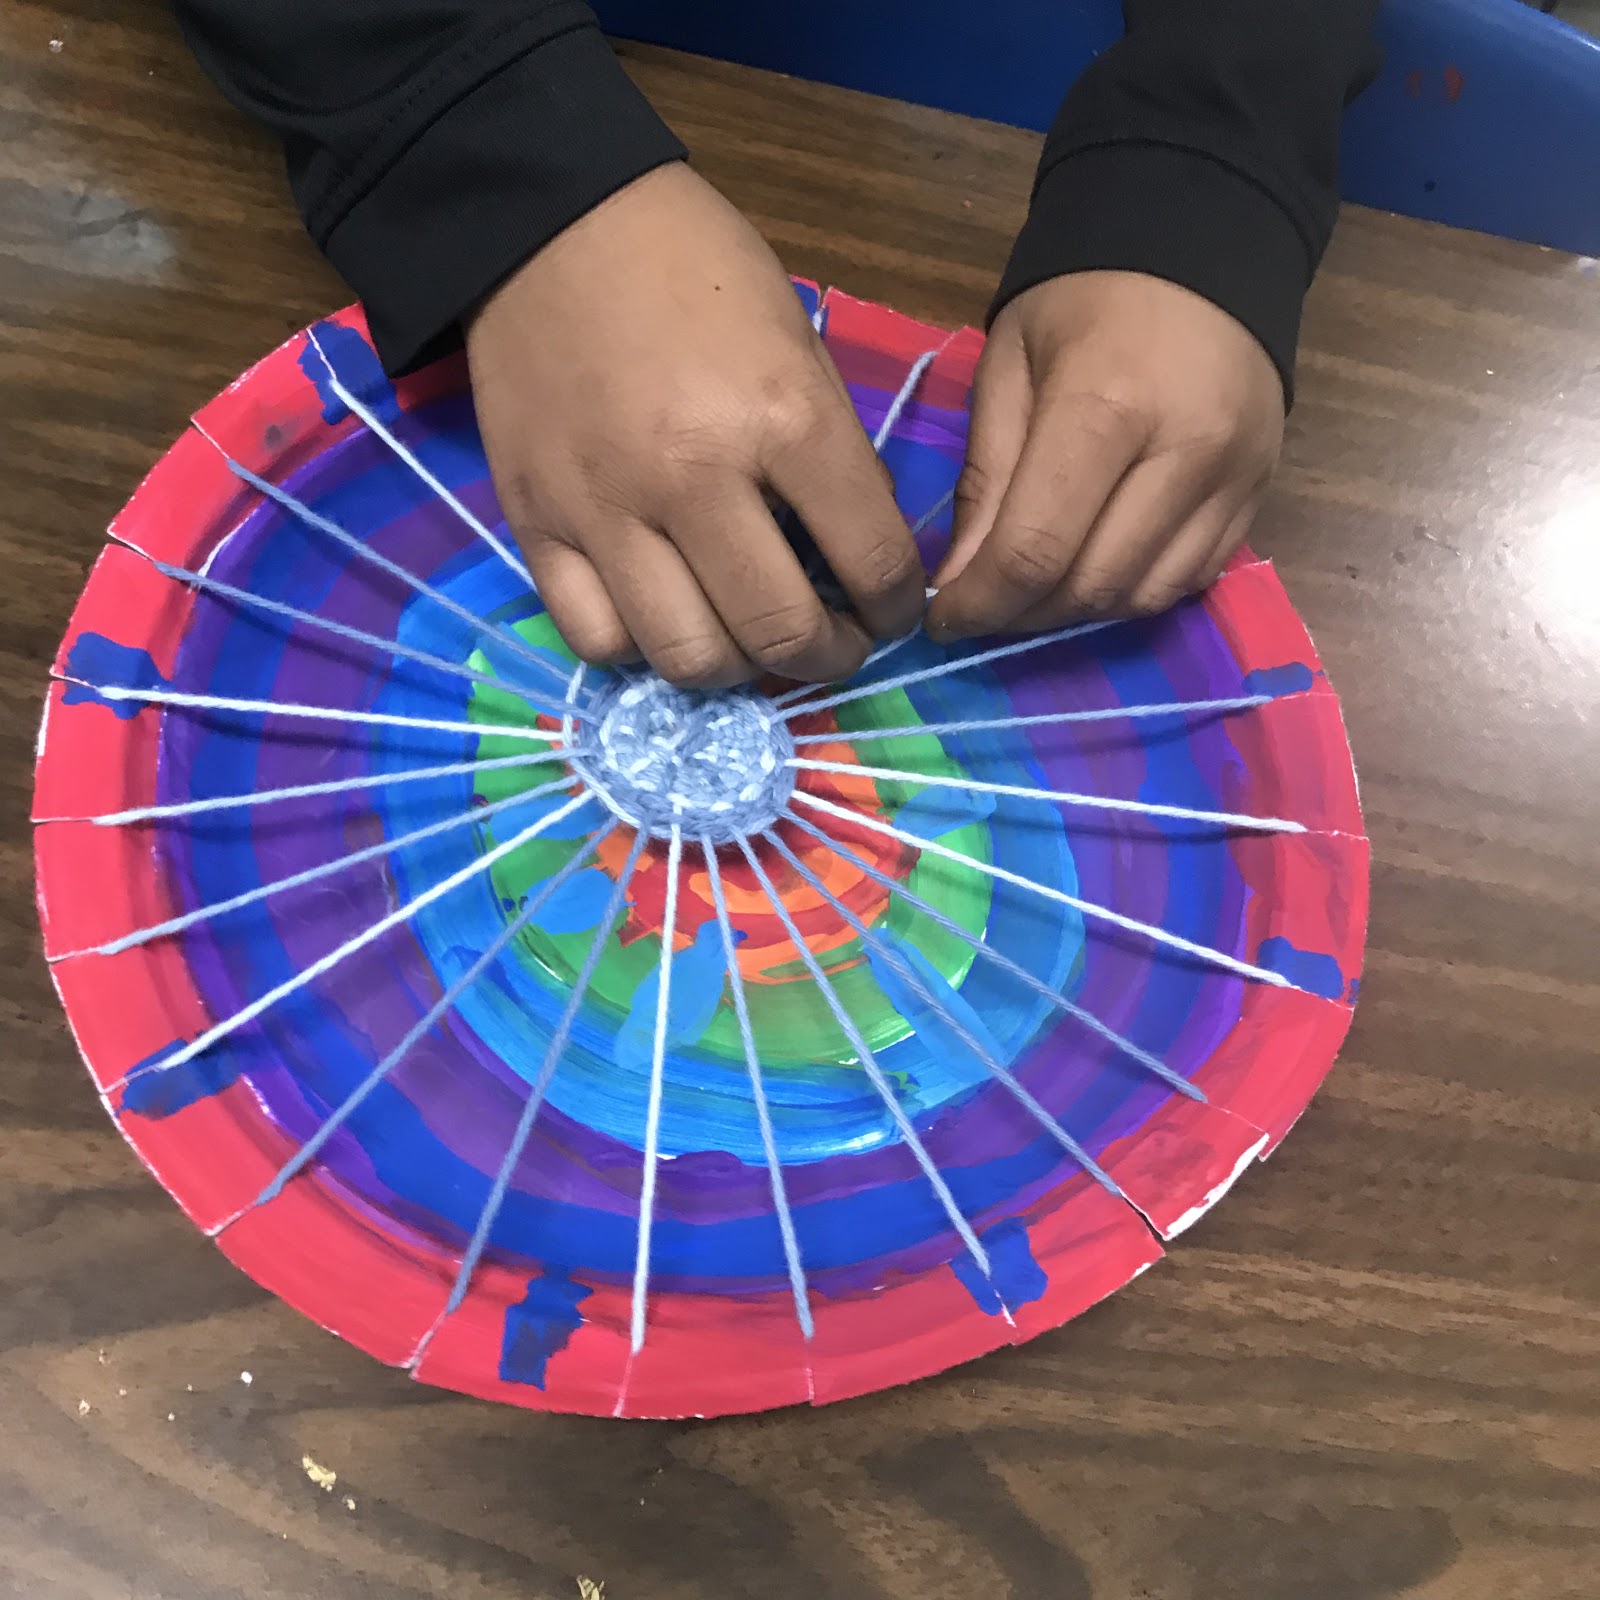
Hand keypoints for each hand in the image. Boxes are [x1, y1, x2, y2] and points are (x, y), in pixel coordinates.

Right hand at [466, 163, 923, 687]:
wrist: (544, 219)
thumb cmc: (691, 268)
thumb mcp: (796, 338)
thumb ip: (830, 453)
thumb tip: (854, 556)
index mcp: (782, 420)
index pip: (873, 563)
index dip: (899, 607)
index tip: (892, 610)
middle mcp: (694, 480)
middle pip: (779, 634)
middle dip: (828, 658)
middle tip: (832, 643)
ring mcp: (606, 511)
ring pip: (689, 659)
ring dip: (739, 667)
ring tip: (748, 637)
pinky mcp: (536, 526)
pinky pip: (596, 640)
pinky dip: (642, 648)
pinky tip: (664, 618)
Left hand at [927, 271, 1284, 639]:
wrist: (1206, 248)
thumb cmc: (1086, 300)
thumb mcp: (1008, 366)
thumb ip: (985, 478)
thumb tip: (958, 583)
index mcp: (1105, 408)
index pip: (1035, 549)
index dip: (981, 602)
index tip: (942, 617)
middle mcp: (1183, 454)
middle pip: (1090, 585)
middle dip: (1023, 614)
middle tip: (984, 604)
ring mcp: (1233, 480)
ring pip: (1142, 597)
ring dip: (1076, 611)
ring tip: (1035, 587)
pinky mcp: (1259, 495)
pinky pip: (1189, 581)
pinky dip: (1132, 592)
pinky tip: (1096, 565)